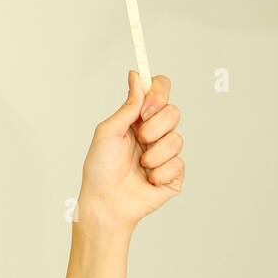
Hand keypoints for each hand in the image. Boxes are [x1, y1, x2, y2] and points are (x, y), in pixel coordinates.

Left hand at [77, 70, 184, 235]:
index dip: (159, 93)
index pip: (160, 92)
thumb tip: (136, 75)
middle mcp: (154, 133)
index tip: (147, 107)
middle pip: (174, 112)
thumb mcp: (108, 131)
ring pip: (177, 139)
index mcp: (138, 119)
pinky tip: (147, 180)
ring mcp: (165, 154)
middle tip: (140, 138)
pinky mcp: (174, 175)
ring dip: (154, 154)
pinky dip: (159, 172)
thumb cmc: (100, 168)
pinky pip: (178, 164)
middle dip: (155, 127)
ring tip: (139, 165)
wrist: (105, 202)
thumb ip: (128, 105)